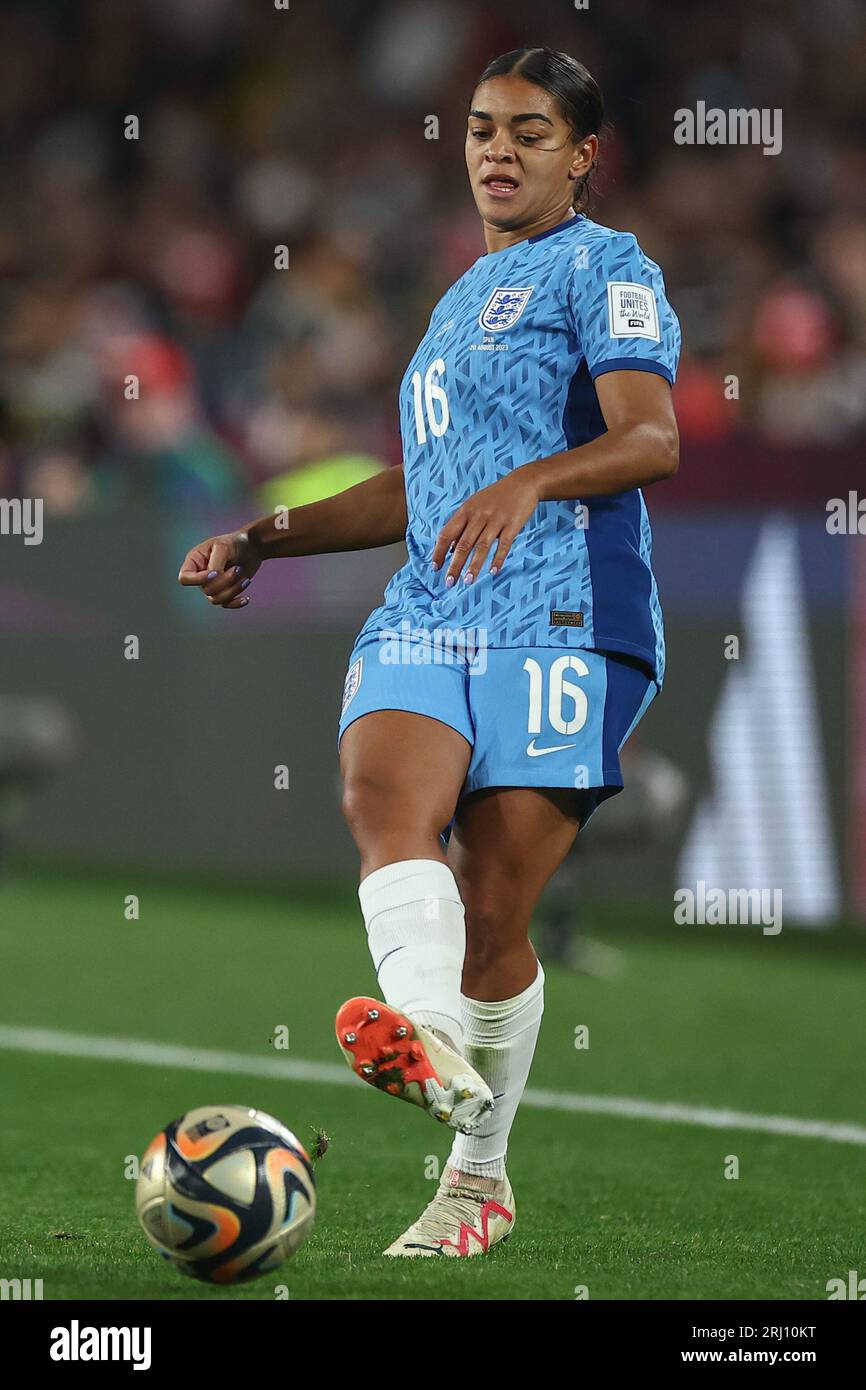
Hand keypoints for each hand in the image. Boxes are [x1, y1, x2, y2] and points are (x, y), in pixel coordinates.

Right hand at [177, 529, 263, 609]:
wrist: (252, 547)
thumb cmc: (235, 543)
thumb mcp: (223, 548)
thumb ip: (215, 563)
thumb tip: (213, 578)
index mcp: (194, 561)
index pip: (185, 578)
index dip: (198, 580)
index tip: (216, 573)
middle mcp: (200, 575)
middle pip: (206, 590)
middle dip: (224, 582)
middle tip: (238, 569)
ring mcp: (212, 585)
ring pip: (216, 599)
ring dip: (232, 591)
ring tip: (246, 580)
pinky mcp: (224, 591)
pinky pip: (225, 604)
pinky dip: (236, 603)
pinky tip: (246, 599)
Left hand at [431, 466, 540, 586]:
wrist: (523, 482)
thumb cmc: (496, 497)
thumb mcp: (474, 505)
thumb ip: (463, 525)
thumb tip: (451, 549)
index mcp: (466, 511)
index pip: (447, 533)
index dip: (439, 551)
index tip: (436, 567)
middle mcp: (479, 515)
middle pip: (463, 544)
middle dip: (455, 565)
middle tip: (449, 583)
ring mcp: (496, 520)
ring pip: (482, 546)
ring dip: (474, 566)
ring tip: (467, 581)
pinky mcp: (513, 524)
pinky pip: (504, 545)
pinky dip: (498, 559)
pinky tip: (493, 571)